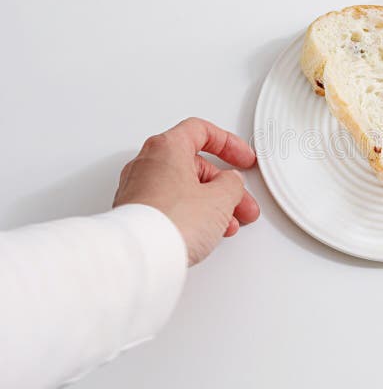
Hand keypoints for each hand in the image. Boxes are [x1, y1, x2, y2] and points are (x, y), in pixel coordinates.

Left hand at [113, 117, 260, 265]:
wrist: (141, 256)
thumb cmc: (170, 221)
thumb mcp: (220, 198)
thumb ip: (232, 184)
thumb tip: (231, 183)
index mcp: (166, 148)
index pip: (201, 131)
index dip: (228, 143)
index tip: (242, 156)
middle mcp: (147, 164)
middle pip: (193, 164)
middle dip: (222, 184)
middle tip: (239, 198)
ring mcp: (137, 189)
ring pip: (183, 188)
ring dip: (210, 203)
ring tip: (227, 222)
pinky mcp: (135, 214)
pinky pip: (169, 206)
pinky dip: (190, 214)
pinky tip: (205, 230)